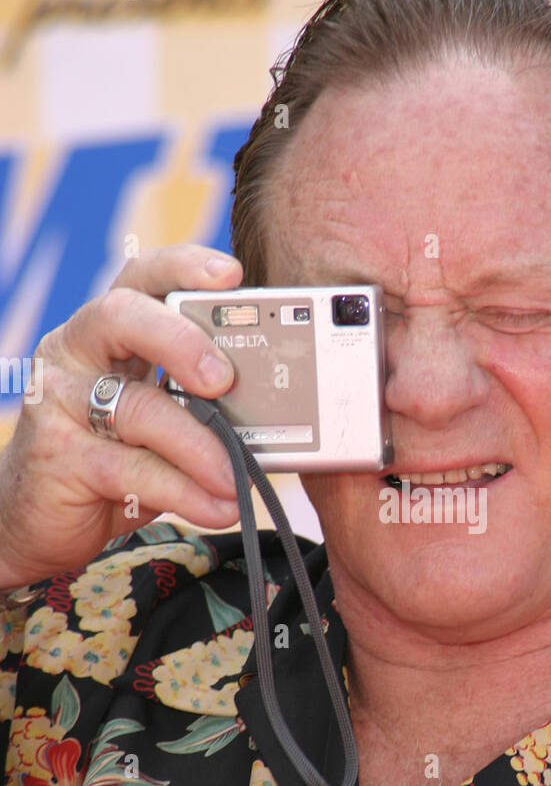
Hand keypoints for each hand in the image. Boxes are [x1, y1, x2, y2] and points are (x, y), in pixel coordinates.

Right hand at [0, 245, 244, 588]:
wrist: (38, 518)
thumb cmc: (112, 457)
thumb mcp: (158, 418)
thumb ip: (199, 401)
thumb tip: (276, 408)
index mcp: (108, 331)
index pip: (142, 278)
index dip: (184, 266)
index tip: (231, 275)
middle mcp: (76, 352)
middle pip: (125, 316)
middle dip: (183, 340)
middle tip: (225, 380)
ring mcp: (62, 402)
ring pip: (138, 406)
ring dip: (199, 444)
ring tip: (237, 476)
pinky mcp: (60, 457)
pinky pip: (133, 468)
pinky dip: (185, 491)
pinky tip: (218, 506)